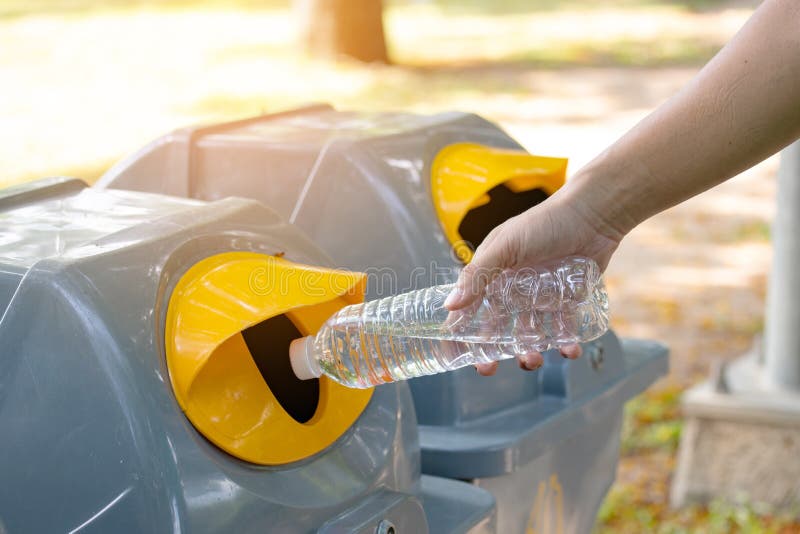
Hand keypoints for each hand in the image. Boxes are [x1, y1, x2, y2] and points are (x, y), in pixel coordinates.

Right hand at [444, 185, 623, 374]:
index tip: (453, 354)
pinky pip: (562, 327)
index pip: (469, 305)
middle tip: (489, 369)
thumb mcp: (506, 246)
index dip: (460, 329)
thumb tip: (449, 306)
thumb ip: (478, 276)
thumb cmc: (544, 223)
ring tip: (534, 360)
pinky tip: (569, 350)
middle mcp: (513, 285)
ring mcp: (540, 294)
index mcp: (493, 272)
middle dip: (493, 350)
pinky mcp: (567, 299)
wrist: (594, 215)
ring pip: (529, 331)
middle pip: (497, 325)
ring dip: (529, 349)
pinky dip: (565, 342)